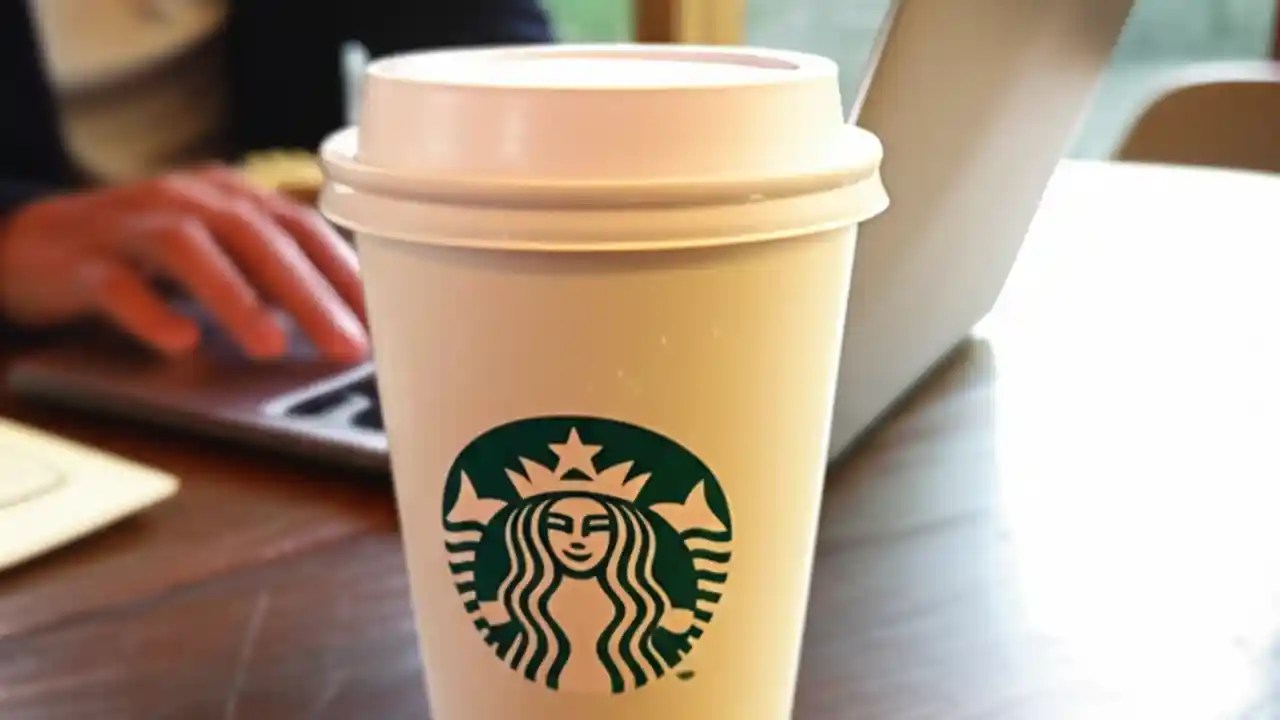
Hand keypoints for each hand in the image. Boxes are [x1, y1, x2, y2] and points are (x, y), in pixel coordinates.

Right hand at [0, 167, 367, 361]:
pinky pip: (116, 283)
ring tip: (271, 345)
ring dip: (235, 298)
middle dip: (307, 294)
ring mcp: (132, 224)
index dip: (343, 271)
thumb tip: (344, 324)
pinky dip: (149, 311)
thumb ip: (272, 277)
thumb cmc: (150, 254)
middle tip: (344, 346)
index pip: (299, 226)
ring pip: (188, 250)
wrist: (40, 241)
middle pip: (256, 237)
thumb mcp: (219, 253)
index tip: (378, 321)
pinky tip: (180, 341)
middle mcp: (186, 200)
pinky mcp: (82, 259)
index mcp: (228, 196)